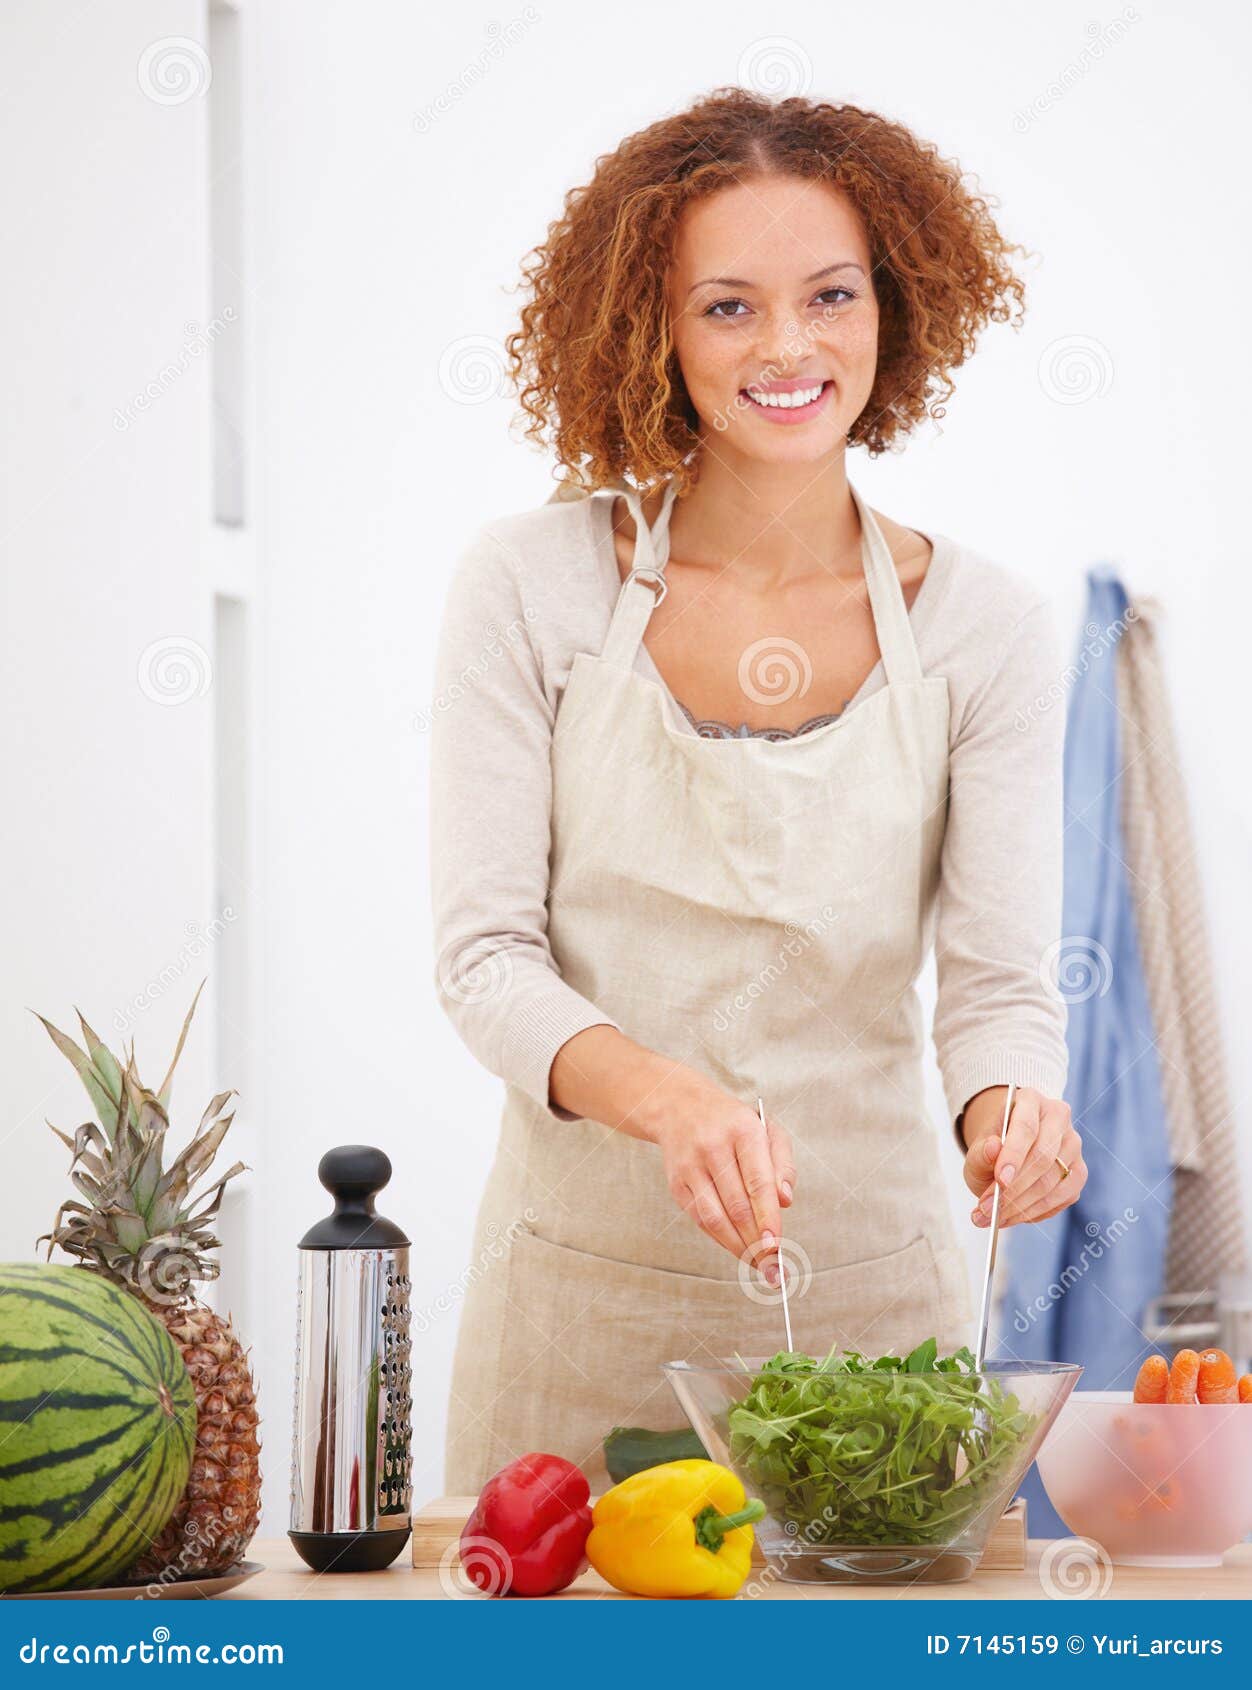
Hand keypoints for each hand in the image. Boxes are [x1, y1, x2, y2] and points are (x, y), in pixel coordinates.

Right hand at [646, 1076, 794, 1279]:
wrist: (679, 1106)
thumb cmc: (733, 1123)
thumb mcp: (767, 1129)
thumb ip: (783, 1164)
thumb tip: (785, 1201)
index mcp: (742, 1130)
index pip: (757, 1181)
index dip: (767, 1216)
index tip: (777, 1244)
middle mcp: (713, 1147)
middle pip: (736, 1206)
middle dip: (757, 1243)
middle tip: (775, 1269)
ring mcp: (690, 1166)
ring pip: (715, 1218)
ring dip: (738, 1248)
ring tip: (759, 1265)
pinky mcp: (676, 1183)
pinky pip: (700, 1219)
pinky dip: (720, 1238)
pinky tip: (738, 1248)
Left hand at [960, 1085, 1085, 1228]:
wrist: (1008, 1151)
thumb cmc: (993, 1147)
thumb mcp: (979, 1147)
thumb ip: (982, 1151)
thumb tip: (993, 1149)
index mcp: (1030, 1100)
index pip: (1026, 1127)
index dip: (1014, 1156)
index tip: (1000, 1181)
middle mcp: (1058, 1118)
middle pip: (1043, 1156)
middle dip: (1014, 1189)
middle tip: (987, 1209)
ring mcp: (1073, 1145)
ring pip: (1052, 1181)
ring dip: (1021, 1206)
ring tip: (992, 1218)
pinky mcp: (1079, 1172)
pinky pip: (1062, 1197)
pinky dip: (1036, 1212)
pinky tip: (1012, 1217)